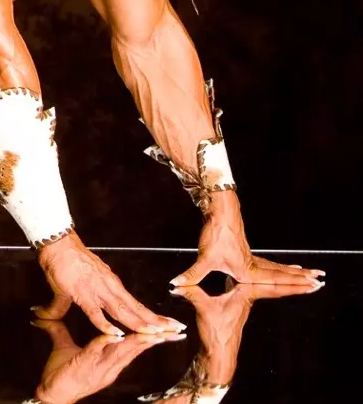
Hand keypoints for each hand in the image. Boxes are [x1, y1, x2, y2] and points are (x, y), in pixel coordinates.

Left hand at [32, 316, 180, 403]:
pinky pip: (98, 353)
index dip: (150, 336)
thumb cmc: (59, 372)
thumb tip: (51, 312)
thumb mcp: (63, 346)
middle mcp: (110, 366)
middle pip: (136, 349)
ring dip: (138, 340)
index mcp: (110, 361)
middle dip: (155, 337)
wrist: (50, 394)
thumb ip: (61, 329)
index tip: (167, 327)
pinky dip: (108, 344)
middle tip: (174, 328)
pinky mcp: (86, 368)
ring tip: (156, 331)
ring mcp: (100, 369)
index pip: (134, 345)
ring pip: (123, 352)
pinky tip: (117, 336)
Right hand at [35, 232, 185, 336]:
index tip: (169, 325)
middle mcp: (110, 289)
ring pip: (123, 311)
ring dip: (140, 324)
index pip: (136, 306)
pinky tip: (117, 334)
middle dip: (156, 322)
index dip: (153, 317)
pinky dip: (106, 324)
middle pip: (136, 310)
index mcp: (111, 287)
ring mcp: (98, 291)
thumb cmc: (65, 261)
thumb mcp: (67, 287)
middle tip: (177, 331)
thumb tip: (47, 314)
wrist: (56, 244)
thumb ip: (61, 305)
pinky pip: (96, 312)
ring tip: (158, 334)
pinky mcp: (82, 293)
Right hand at [160, 273, 322, 391]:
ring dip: (288, 286)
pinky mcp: (241, 305)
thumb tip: (176, 283)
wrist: (218, 352)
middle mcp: (251, 299)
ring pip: (272, 291)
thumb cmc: (215, 332)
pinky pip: (260, 291)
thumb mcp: (203, 309)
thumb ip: (192, 292)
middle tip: (318, 280)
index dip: (290, 280)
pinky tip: (267, 281)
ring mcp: (247, 303)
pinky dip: (272, 286)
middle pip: (279, 289)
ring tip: (304, 279)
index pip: (273, 286)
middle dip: (298, 284)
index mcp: (247, 296)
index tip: (307, 276)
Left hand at [170, 192, 325, 287]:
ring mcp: (251, 256)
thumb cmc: (216, 234)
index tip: (312, 286)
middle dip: (300, 279)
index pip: (276, 282)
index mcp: (248, 271)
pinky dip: (279, 266)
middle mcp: (253, 264)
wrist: (220, 210)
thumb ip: (192, 275)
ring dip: (292, 272)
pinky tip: (284, 266)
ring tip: (308, 273)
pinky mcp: (246, 250)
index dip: (294, 286)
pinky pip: (268, 262)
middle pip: (281, 274)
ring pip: (276, 267)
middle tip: (320, 279)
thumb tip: (176, 284)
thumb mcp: (204, 258)